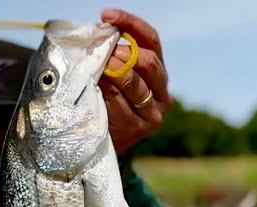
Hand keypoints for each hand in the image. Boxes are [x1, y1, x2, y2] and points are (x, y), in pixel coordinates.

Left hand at [99, 8, 171, 155]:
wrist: (99, 142)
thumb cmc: (101, 101)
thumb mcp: (106, 74)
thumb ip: (107, 54)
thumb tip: (98, 30)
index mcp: (156, 70)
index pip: (150, 39)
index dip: (131, 23)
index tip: (107, 15)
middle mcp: (162, 90)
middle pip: (149, 61)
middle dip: (123, 51)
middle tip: (102, 50)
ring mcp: (154, 111)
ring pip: (136, 84)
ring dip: (113, 72)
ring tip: (97, 68)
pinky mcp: (141, 129)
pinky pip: (122, 106)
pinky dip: (106, 95)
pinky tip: (94, 89)